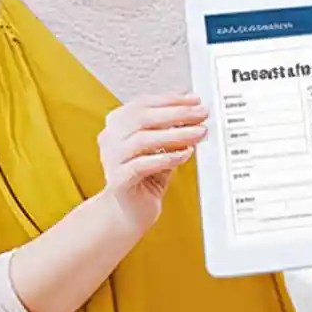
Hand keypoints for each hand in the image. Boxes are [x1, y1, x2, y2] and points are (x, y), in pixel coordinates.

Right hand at [96, 91, 207, 233]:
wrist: (129, 212)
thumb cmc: (145, 176)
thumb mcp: (161, 147)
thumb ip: (172, 129)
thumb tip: (195, 112)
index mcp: (118, 124)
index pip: (144, 104)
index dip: (171, 100)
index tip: (195, 100)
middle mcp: (111, 139)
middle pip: (142, 118)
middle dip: (177, 113)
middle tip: (201, 114)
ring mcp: (112, 159)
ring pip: (143, 139)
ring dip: (175, 134)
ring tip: (198, 133)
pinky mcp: (119, 180)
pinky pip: (142, 165)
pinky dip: (167, 157)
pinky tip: (185, 154)